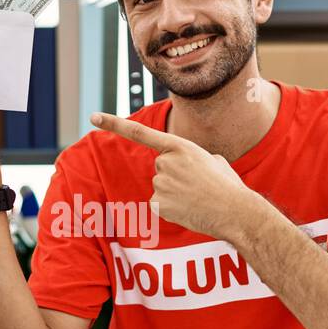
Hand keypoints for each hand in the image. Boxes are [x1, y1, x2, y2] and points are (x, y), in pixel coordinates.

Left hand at [90, 112, 262, 241]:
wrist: (234, 211)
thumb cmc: (228, 186)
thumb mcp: (213, 160)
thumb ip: (193, 158)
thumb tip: (189, 167)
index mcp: (179, 146)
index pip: (140, 133)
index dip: (114, 124)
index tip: (93, 117)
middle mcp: (166, 163)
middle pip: (159, 167)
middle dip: (174, 175)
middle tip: (196, 184)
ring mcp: (160, 184)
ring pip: (160, 187)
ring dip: (174, 193)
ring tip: (196, 197)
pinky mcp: (158, 204)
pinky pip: (159, 204)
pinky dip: (171, 208)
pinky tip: (188, 209)